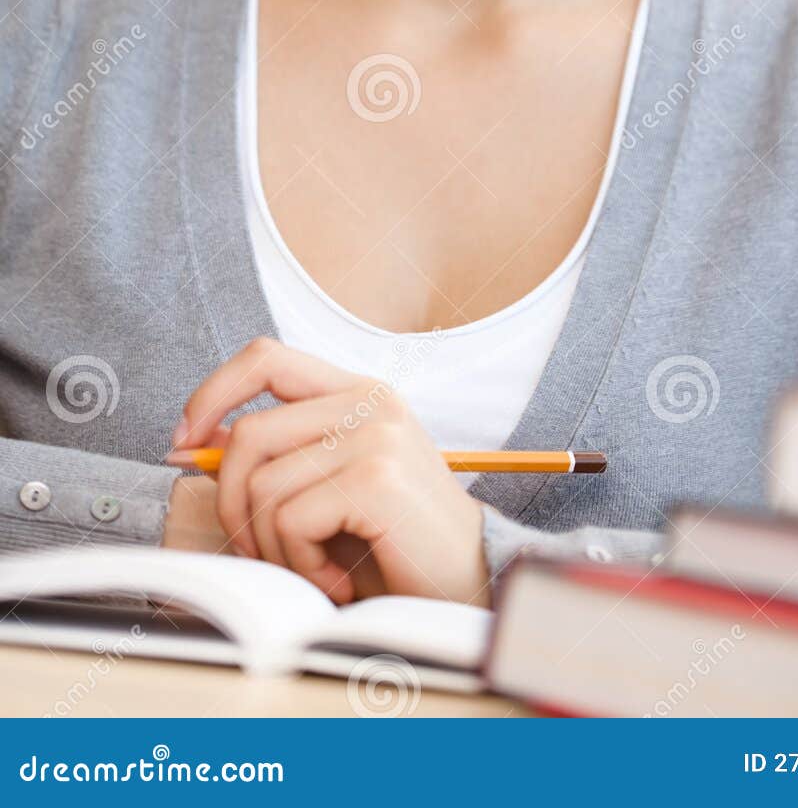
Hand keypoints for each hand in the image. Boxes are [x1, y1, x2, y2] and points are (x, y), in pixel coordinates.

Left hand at [166, 337, 490, 607]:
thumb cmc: (395, 543)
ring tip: (312, 567)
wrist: (468, 585)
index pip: (266, 357)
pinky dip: (300, 564)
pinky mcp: (376, 476)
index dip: (212, 393)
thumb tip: (193, 447)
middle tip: (259, 549)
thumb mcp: (330, 485)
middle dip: (230, 505)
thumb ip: (278, 456)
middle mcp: (369, 400)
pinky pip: (289, 520)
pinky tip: (336, 578)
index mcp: (357, 391)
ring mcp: (375, 433)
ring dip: (270, 546)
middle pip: (247, 434)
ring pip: (261, 485)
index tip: (185, 443)